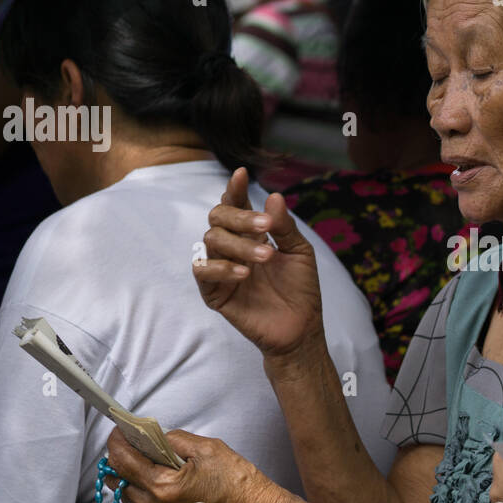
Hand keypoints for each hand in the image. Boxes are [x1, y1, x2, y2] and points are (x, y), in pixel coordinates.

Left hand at [103, 427, 295, 502]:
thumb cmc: (240, 484)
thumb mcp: (209, 449)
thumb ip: (174, 440)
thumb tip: (154, 438)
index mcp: (163, 487)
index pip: (122, 461)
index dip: (117, 442)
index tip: (121, 433)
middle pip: (120, 483)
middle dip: (124, 463)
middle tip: (139, 451)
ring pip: (132, 502)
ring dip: (137, 484)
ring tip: (158, 473)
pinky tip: (172, 495)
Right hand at [193, 167, 323, 362]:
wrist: (301, 328)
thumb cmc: (301, 289)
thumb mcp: (300, 253)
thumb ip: (284, 227)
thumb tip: (273, 196)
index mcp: (252, 234)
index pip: (236, 205)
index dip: (235, 189)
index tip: (241, 174)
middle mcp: (232, 247)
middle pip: (218, 217)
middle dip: (240, 217)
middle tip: (265, 227)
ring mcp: (221, 268)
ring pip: (211, 240)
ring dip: (238, 244)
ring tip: (267, 257)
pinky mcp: (214, 293)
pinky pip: (202, 271)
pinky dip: (220, 267)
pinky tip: (244, 273)